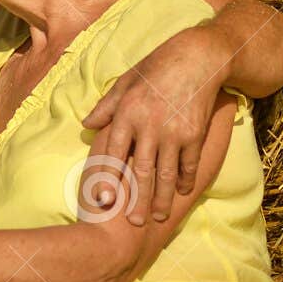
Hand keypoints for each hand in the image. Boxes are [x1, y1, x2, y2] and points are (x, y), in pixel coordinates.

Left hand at [82, 25, 227, 223]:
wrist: (196, 58)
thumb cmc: (155, 68)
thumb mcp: (124, 83)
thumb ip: (106, 107)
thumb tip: (86, 124)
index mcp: (127, 115)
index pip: (115, 154)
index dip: (109, 178)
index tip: (105, 200)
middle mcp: (149, 127)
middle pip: (142, 172)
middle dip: (138, 200)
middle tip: (133, 223)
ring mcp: (174, 133)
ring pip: (167, 174)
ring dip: (163, 199)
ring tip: (159, 217)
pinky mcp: (195, 134)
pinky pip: (190, 164)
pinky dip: (186, 180)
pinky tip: (182, 193)